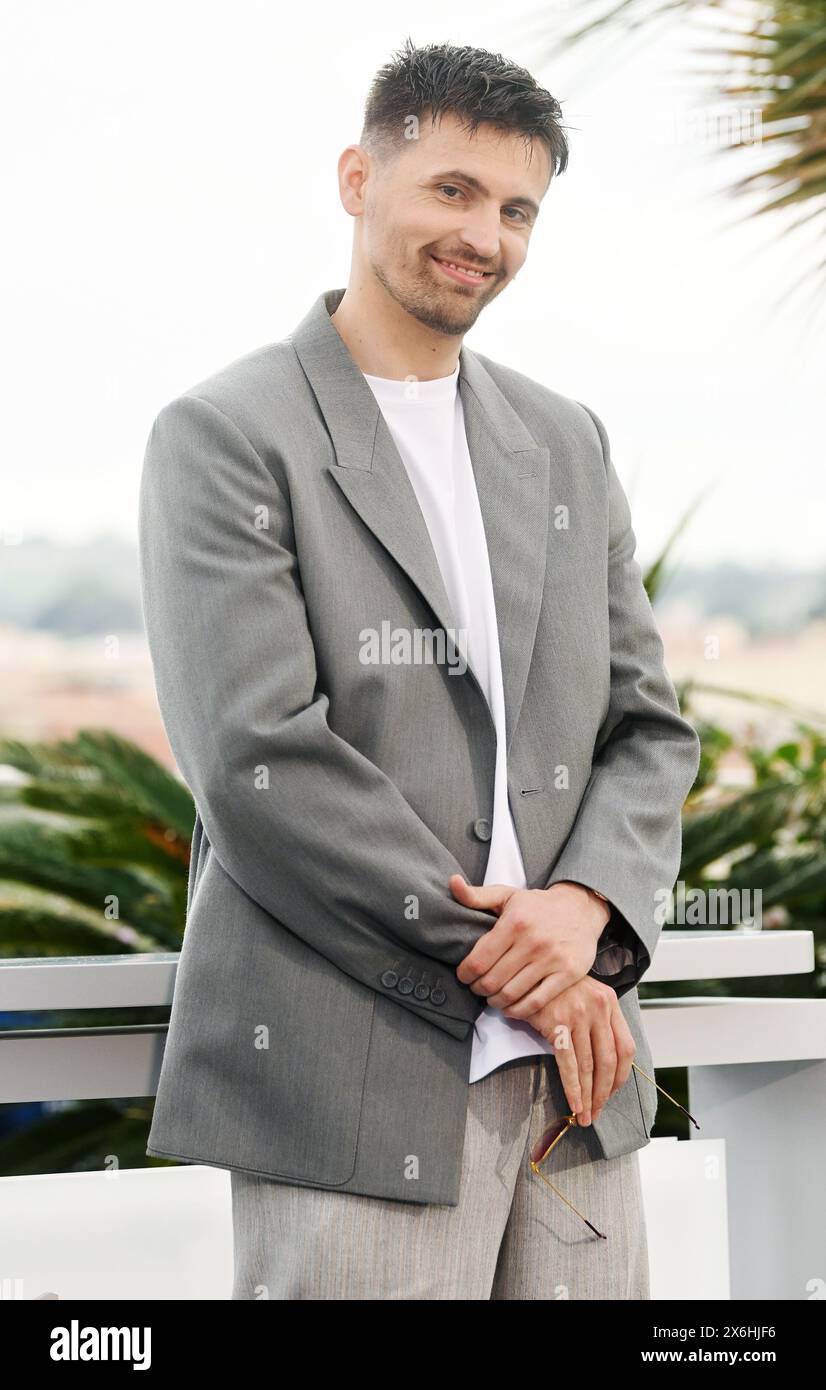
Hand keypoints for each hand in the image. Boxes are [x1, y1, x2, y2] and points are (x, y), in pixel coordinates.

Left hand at [450, 876, 610, 1014]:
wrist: (581, 908)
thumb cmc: (538, 906)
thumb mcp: (507, 895)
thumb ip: (477, 895)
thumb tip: (452, 883)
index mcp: (514, 923)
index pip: (478, 960)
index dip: (465, 974)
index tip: (464, 976)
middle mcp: (532, 942)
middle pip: (492, 980)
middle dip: (478, 988)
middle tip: (477, 987)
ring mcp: (551, 959)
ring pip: (511, 994)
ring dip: (495, 1001)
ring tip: (492, 997)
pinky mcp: (567, 974)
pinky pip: (536, 1002)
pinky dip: (518, 1011)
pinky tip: (510, 1007)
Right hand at [523, 975, 635, 1124]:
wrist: (529, 967)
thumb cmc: (557, 986)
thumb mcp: (586, 995)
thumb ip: (600, 1021)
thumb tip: (604, 1064)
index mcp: (610, 1002)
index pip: (626, 1047)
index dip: (621, 1075)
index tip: (612, 1092)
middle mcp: (598, 1008)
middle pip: (608, 1060)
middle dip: (604, 1092)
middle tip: (598, 1112)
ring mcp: (578, 1014)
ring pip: (589, 1066)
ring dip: (588, 1096)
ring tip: (585, 1115)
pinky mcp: (557, 1023)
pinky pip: (568, 1063)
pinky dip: (572, 1087)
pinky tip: (574, 1102)